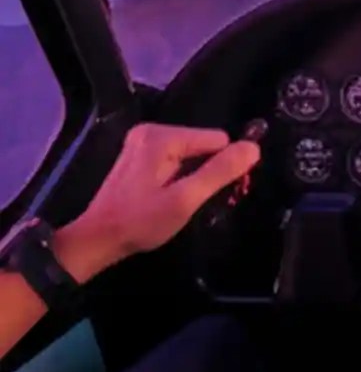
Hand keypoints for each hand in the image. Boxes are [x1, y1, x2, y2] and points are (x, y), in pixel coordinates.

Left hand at [57, 124, 260, 280]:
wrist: (97, 240)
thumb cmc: (140, 222)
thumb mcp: (185, 199)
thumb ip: (219, 172)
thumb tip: (253, 148)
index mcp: (162, 136)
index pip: (218, 140)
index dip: (223, 168)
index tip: (214, 194)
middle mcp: (152, 131)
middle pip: (205, 145)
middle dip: (209, 172)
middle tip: (196, 202)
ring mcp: (143, 143)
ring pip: (193, 154)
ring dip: (196, 177)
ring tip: (183, 203)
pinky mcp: (140, 156)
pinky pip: (177, 159)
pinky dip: (182, 177)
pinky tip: (171, 198)